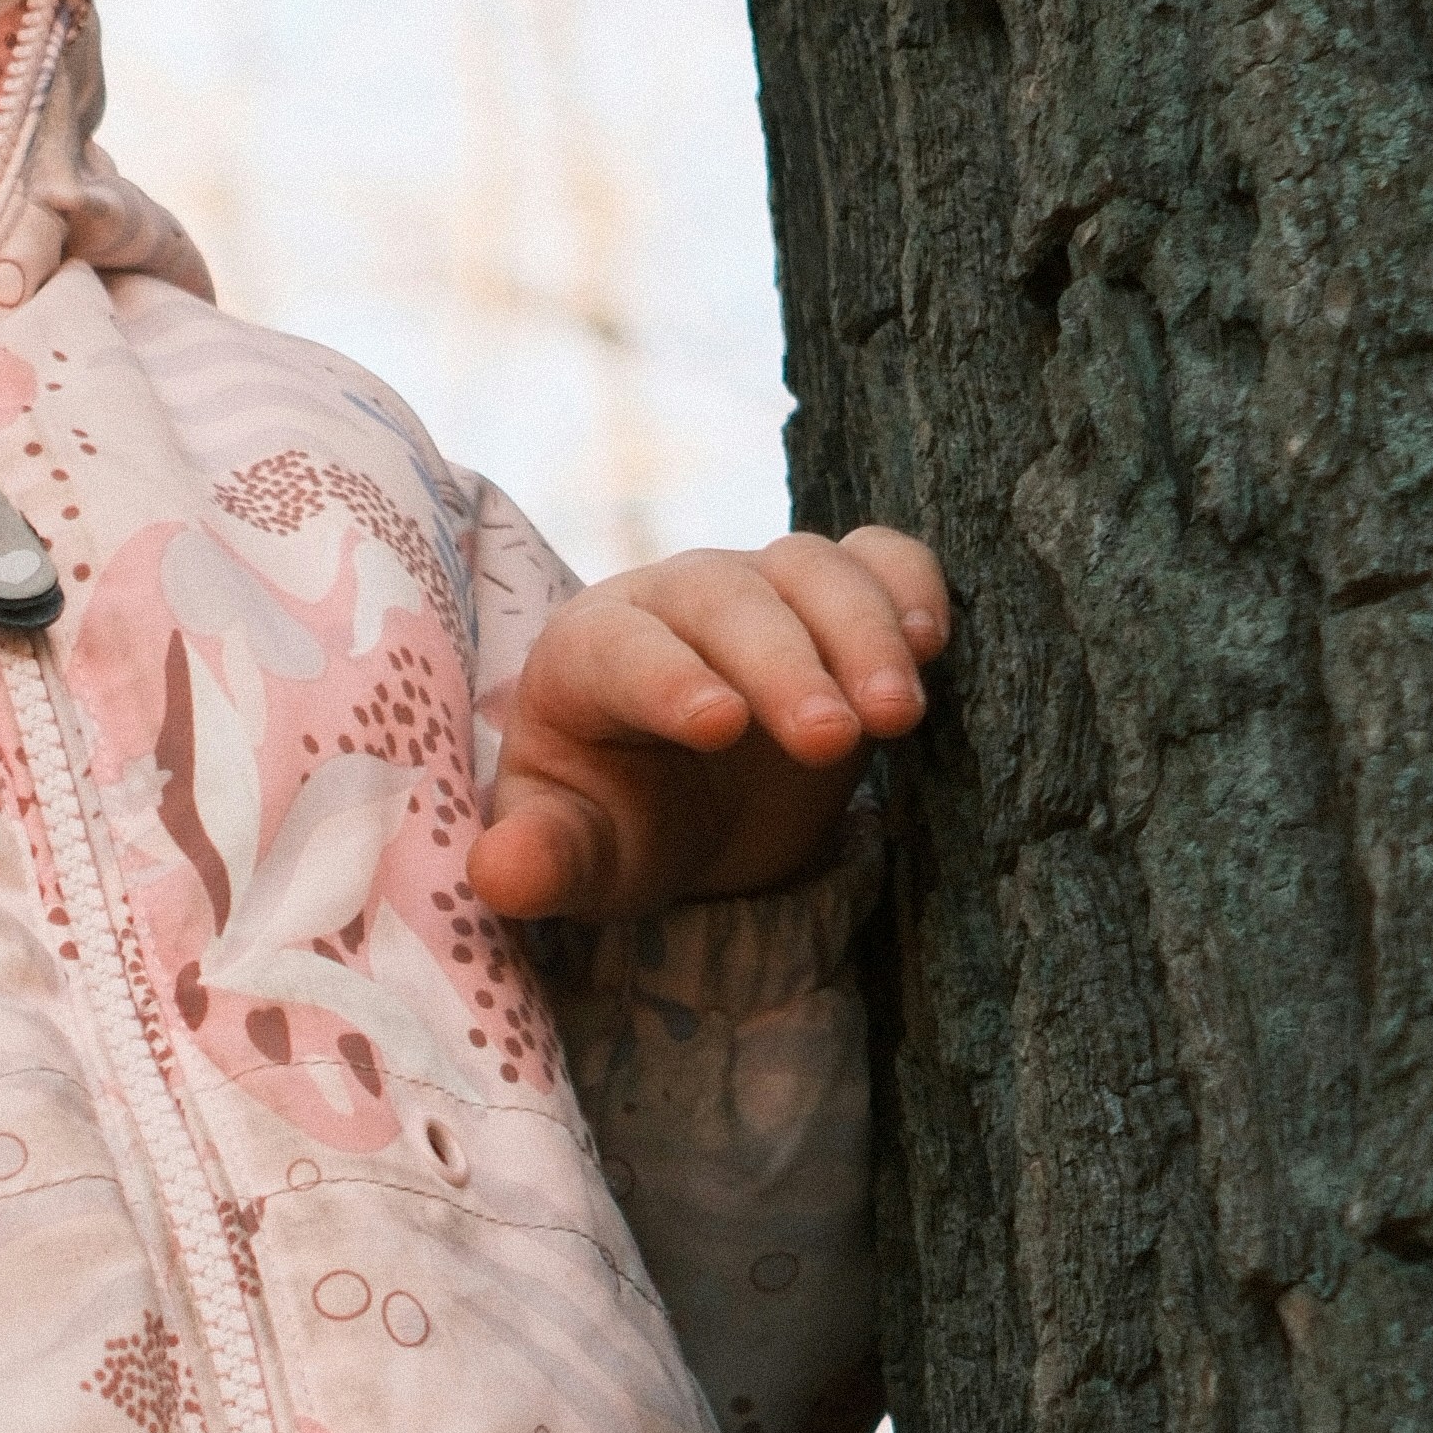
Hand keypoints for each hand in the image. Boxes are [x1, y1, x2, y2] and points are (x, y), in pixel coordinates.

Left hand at [465, 525, 948, 928]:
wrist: (682, 799)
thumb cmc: (615, 820)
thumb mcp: (576, 853)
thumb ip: (540, 859)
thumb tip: (499, 876)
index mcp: (586, 654)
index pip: (621, 647)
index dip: (668, 678)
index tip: (720, 727)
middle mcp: (672, 600)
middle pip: (727, 600)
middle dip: (783, 664)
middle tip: (831, 740)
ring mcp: (761, 587)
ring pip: (809, 568)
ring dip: (861, 631)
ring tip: (896, 717)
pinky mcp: (835, 599)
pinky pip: (880, 557)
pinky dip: (912, 583)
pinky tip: (932, 644)